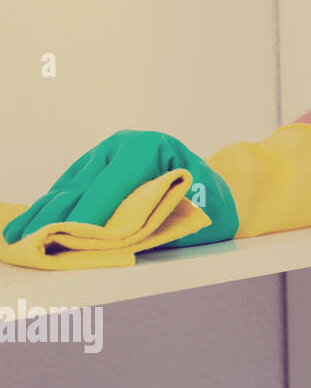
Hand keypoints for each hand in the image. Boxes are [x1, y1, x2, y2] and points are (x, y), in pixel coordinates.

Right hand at [3, 129, 237, 247]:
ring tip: (16, 235)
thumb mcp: (198, 210)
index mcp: (148, 149)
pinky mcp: (93, 164)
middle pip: (82, 186)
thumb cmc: (210, 200)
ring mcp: (104, 153)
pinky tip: (30, 223)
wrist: (214, 185)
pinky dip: (51, 206)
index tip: (69, 235)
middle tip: (30, 241)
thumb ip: (163, 222)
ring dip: (42, 213)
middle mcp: (121, 145)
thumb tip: (123, 238)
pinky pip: (69, 186)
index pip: (110, 185)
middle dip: (55, 217)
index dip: (89, 213)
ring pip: (68, 186)